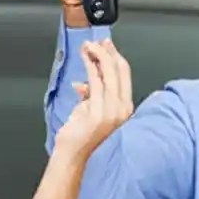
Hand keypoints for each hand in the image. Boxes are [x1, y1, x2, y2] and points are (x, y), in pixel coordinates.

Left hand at [54, 39, 133, 157]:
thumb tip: (84, 83)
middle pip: (120, 71)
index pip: (125, 76)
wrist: (73, 157)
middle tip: (98, 42)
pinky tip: (85, 57)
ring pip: (108, 73)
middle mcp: (122, 109)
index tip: (107, 46)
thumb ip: (90, 96)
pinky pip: (96, 81)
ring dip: (97, 55)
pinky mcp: (99, 112)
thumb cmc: (79, 138)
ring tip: (87, 47)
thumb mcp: (87, 111)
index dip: (116, 58)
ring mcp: (112, 111)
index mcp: (124, 109)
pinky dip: (90, 65)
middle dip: (108, 53)